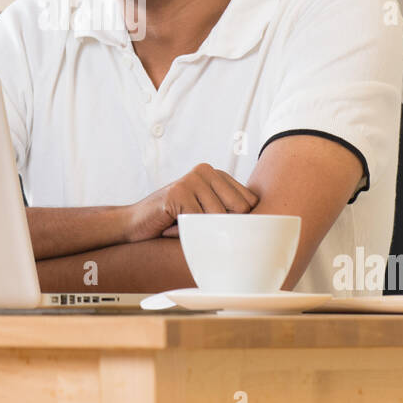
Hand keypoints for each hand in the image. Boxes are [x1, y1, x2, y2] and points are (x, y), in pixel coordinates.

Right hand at [123, 163, 259, 242]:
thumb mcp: (206, 212)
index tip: (223, 230)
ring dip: (203, 230)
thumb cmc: (174, 222)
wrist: (135, 223)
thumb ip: (228, 211)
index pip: (249, 201)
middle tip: (201, 229)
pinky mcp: (178, 192)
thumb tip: (266, 228)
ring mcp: (191, 179)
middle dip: (223, 227)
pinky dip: (189, 231)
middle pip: (239, 209)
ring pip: (220, 217)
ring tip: (185, 226)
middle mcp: (205, 171)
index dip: (240, 222)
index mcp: (216, 174)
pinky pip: (200, 221)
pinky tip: (174, 225)